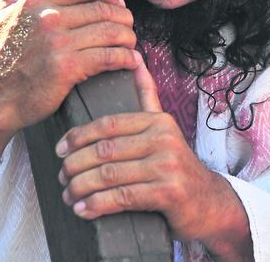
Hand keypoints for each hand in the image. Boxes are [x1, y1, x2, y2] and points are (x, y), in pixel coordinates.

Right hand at [0, 0, 139, 133]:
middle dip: (123, 17)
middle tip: (130, 26)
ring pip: (110, 32)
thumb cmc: (0, 55)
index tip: (118, 5)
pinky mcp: (68, 68)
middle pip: (103, 10)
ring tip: (132, 43)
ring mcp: (59, 43)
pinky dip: (126, 58)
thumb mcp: (3, 11)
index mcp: (37, 1)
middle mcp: (49, 18)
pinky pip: (110, 57)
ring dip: (128, 37)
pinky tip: (131, 61)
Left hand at [56, 59, 250, 255]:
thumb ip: (147, 95)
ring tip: (68, 196)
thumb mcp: (164, 128)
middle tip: (61, 178)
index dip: (78, 137)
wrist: (209, 202)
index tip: (59, 150)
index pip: (108, 125)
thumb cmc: (177, 166)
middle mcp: (164, 139)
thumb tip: (135, 57)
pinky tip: (84, 210)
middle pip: (105, 150)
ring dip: (81, 188)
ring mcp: (168, 166)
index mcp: (158, 121)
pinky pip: (122, 198)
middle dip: (75, 166)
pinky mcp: (168, 193)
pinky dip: (97, 205)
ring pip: (110, 175)